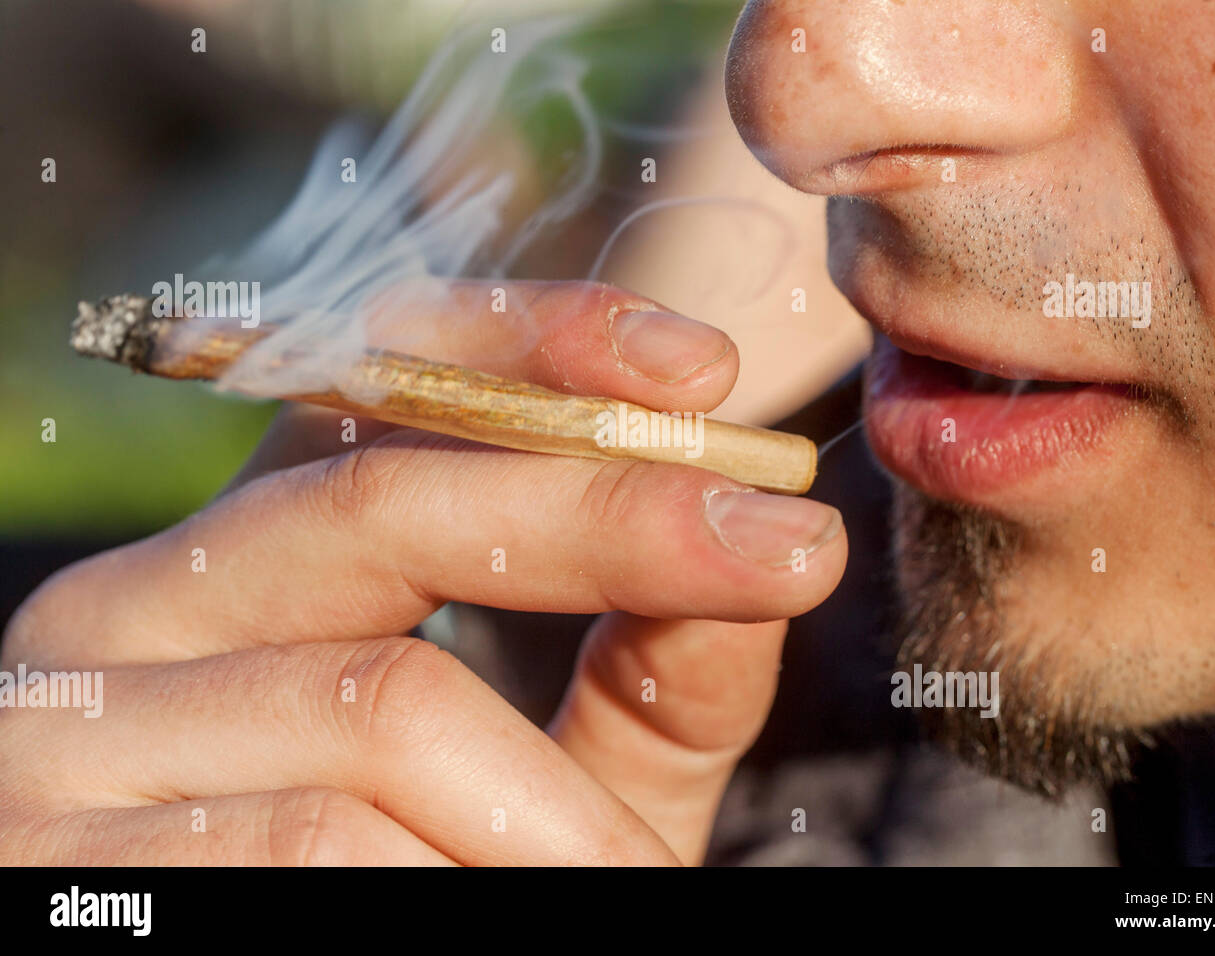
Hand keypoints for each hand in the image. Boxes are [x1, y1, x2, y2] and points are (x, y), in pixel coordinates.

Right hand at [1, 281, 846, 864]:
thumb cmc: (426, 895)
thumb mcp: (548, 781)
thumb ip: (646, 676)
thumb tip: (774, 551)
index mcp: (238, 568)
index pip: (362, 393)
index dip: (527, 348)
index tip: (695, 367)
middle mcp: (126, 611)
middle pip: (377, 500)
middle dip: (601, 516)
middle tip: (785, 548)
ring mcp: (67, 732)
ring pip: (377, 704)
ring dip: (551, 811)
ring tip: (624, 876)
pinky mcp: (49, 857)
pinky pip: (315, 840)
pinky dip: (459, 883)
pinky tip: (491, 909)